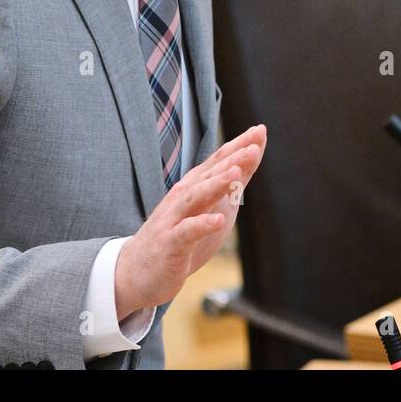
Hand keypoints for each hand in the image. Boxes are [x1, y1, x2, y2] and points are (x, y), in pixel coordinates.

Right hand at [114, 124, 266, 319]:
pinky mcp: (170, 243)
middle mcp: (183, 196)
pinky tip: (218, 219)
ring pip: (196, 197)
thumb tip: (251, 161)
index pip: (218, 161)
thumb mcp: (211, 210)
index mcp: (194, 186)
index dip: (239, 146)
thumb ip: (230, 187)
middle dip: (232, 159)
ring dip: (216, 184)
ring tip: (236, 173)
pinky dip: (202, 224)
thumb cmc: (181, 237)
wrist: (139, 272)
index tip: (261, 130)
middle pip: (209, 174)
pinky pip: (186, 232)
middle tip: (254, 145)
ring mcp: (174, 219)